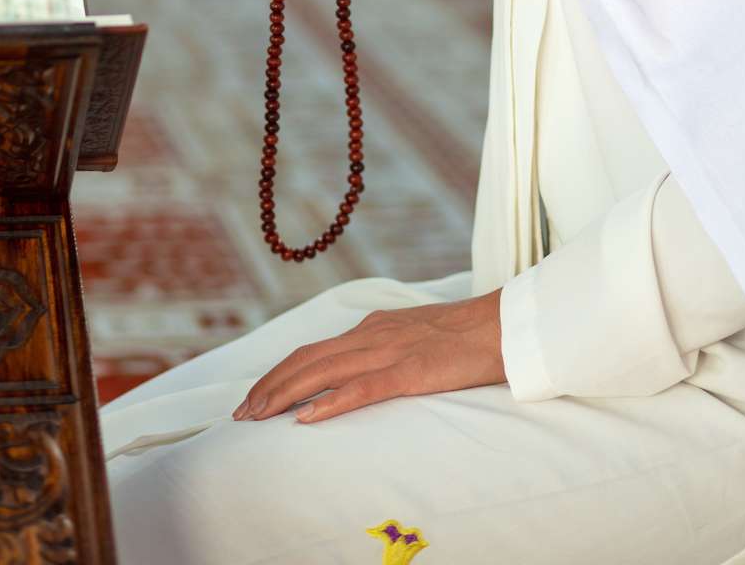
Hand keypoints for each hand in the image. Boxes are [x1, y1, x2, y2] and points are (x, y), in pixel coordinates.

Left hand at [231, 289, 504, 423]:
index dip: (279, 373)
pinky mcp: (409, 370)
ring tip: (257, 417)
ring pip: (322, 372)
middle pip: (306, 359)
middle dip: (269, 386)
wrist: (503, 325)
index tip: (255, 396)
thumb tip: (360, 371)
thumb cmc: (465, 337)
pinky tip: (305, 418)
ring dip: (284, 394)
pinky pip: (360, 388)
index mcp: (373, 328)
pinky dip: (328, 402)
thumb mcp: (414, 337)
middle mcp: (372, 335)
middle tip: (241, 414)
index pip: (313, 350)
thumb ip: (386, 349)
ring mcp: (389, 350)